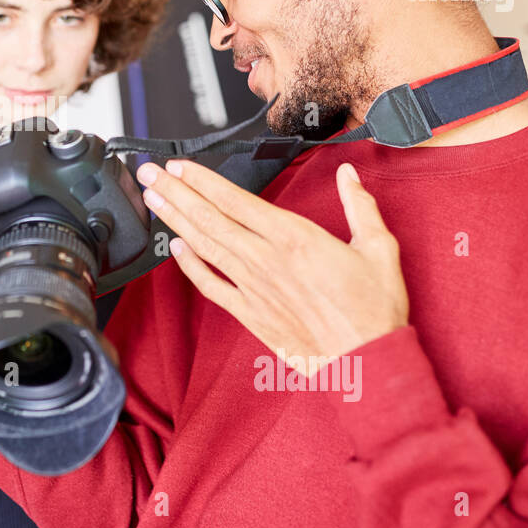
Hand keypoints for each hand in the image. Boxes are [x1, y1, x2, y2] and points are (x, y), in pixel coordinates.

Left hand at [136, 159, 407, 373]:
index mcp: (294, 238)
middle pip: (210, 219)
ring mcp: (254, 287)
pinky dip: (191, 266)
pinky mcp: (251, 313)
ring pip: (205, 247)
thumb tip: (349, 175)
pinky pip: (212, 286)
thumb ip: (360, 206)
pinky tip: (176, 249)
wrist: (366, 362)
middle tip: (148, 172)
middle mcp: (266, 260)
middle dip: (176, 193)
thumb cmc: (374, 308)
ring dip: (176, 221)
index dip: (203, 181)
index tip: (180, 165)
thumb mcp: (379, 248)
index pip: (236, 200)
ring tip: (152, 199)